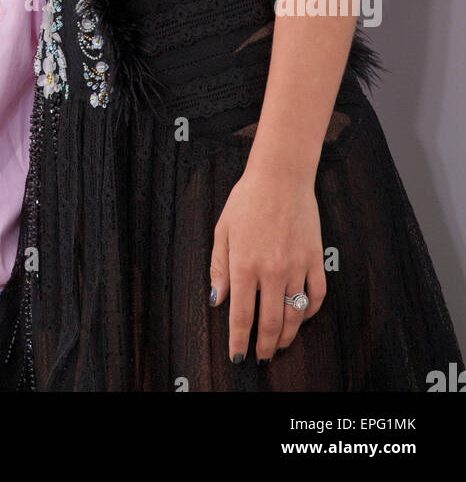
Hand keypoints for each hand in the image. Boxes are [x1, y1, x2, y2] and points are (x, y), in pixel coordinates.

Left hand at [208, 165, 325, 364]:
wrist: (281, 176)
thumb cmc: (248, 200)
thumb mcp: (222, 230)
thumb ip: (219, 268)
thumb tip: (216, 300)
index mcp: (244, 265)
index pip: (241, 316)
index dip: (238, 342)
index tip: (237, 357)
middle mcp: (271, 270)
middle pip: (271, 323)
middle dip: (265, 347)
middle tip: (261, 358)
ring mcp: (296, 266)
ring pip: (295, 314)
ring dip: (288, 336)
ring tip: (280, 344)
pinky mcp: (315, 259)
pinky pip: (317, 295)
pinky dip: (310, 311)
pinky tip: (301, 315)